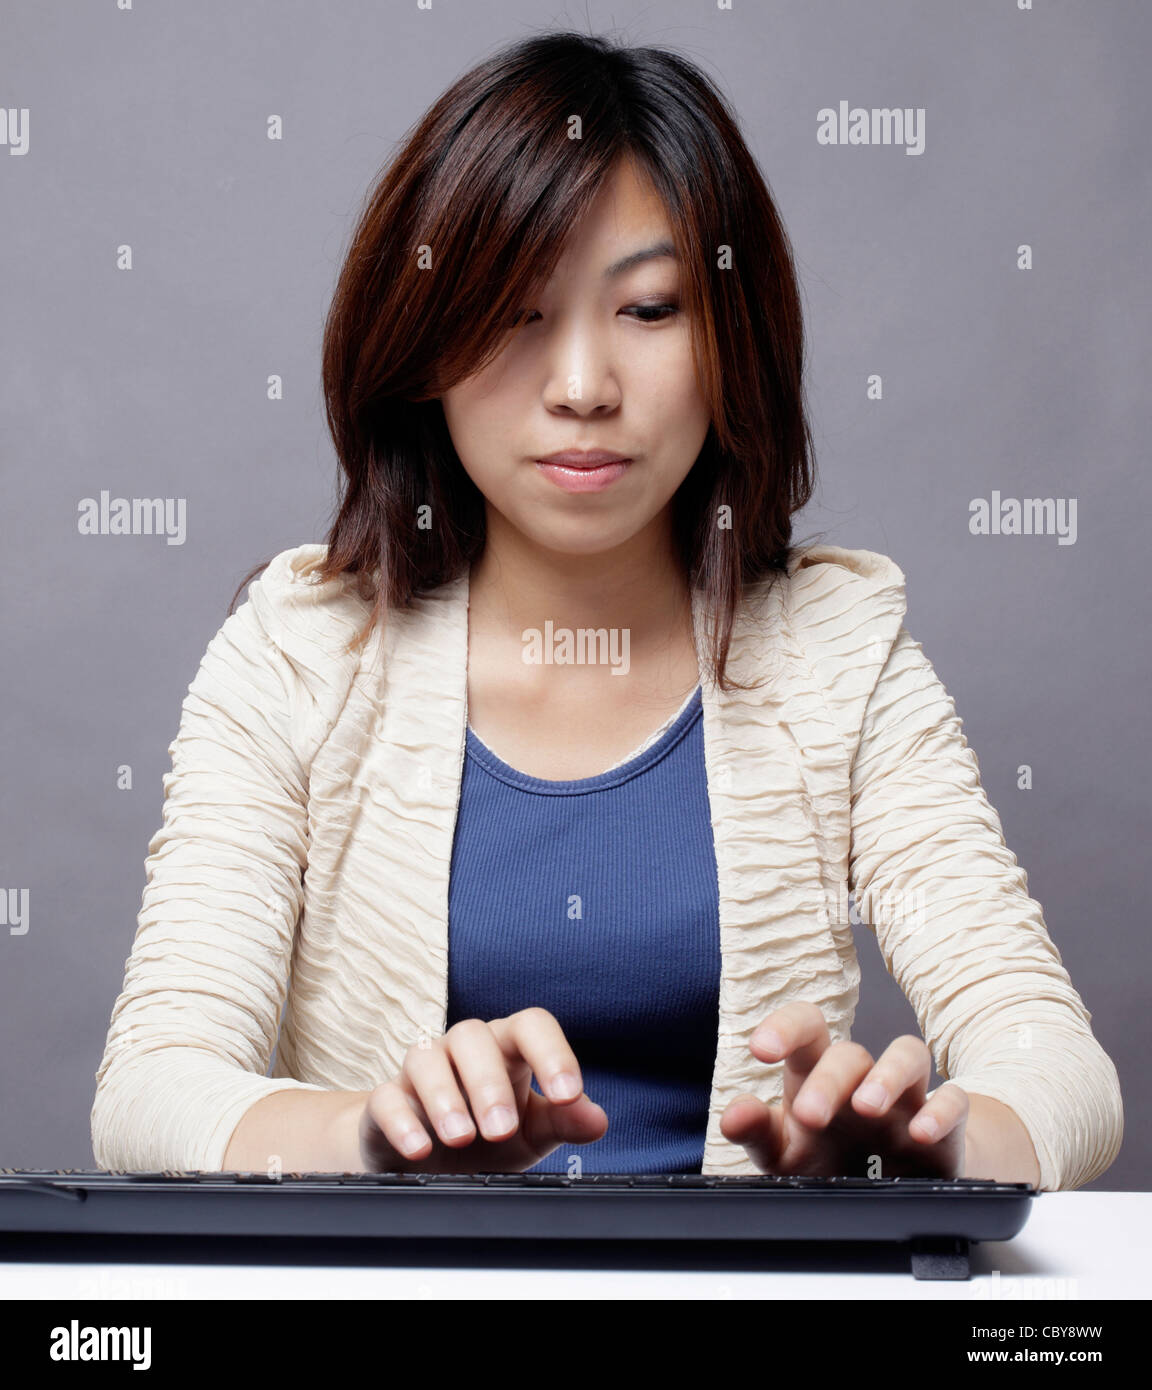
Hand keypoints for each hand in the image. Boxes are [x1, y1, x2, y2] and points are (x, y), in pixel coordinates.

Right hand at [356, 1007, 607, 1172]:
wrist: (427, 1162)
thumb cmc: (488, 1136)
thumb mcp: (532, 1132)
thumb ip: (563, 1122)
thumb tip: (596, 1119)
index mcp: (507, 1048)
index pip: (531, 1025)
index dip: (552, 1052)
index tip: (568, 1093)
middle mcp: (463, 1051)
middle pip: (474, 1036)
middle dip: (489, 1084)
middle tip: (502, 1131)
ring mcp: (422, 1071)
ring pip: (426, 1058)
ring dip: (444, 1097)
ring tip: (461, 1137)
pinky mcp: (385, 1100)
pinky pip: (385, 1097)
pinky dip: (401, 1121)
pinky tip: (419, 1149)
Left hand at [720, 1001, 967, 1177]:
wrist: (899, 1190)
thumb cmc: (834, 1160)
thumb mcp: (787, 1155)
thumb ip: (758, 1133)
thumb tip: (733, 1114)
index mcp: (819, 1076)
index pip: (806, 1029)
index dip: (784, 1028)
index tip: (760, 1048)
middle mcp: (863, 1078)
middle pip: (850, 1052)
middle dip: (828, 1081)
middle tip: (811, 1116)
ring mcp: (907, 1097)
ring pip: (908, 1055)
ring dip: (888, 1076)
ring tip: (868, 1106)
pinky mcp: (946, 1124)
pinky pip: (954, 1100)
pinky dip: (942, 1112)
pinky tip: (923, 1134)